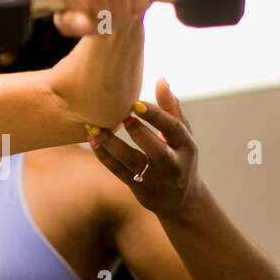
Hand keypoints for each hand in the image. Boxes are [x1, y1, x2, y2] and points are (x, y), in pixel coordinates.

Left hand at [48, 0, 154, 38]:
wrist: (112, 5)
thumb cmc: (85, 11)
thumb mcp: (69, 22)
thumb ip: (70, 23)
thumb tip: (85, 23)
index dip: (78, 7)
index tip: (83, 16)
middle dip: (103, 15)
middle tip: (105, 20)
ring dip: (121, 13)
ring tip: (118, 16)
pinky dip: (137, 5)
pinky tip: (132, 6)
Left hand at [86, 77, 203, 220]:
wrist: (180, 200)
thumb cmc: (179, 156)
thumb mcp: (182, 135)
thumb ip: (171, 108)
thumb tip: (161, 78)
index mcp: (186, 146)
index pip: (173, 129)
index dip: (156, 115)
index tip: (136, 102)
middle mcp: (172, 164)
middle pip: (155, 148)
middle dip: (138, 132)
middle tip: (120, 115)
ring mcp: (155, 178)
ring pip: (131, 161)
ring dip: (111, 144)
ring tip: (94, 128)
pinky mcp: (138, 188)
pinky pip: (118, 171)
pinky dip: (104, 156)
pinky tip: (92, 140)